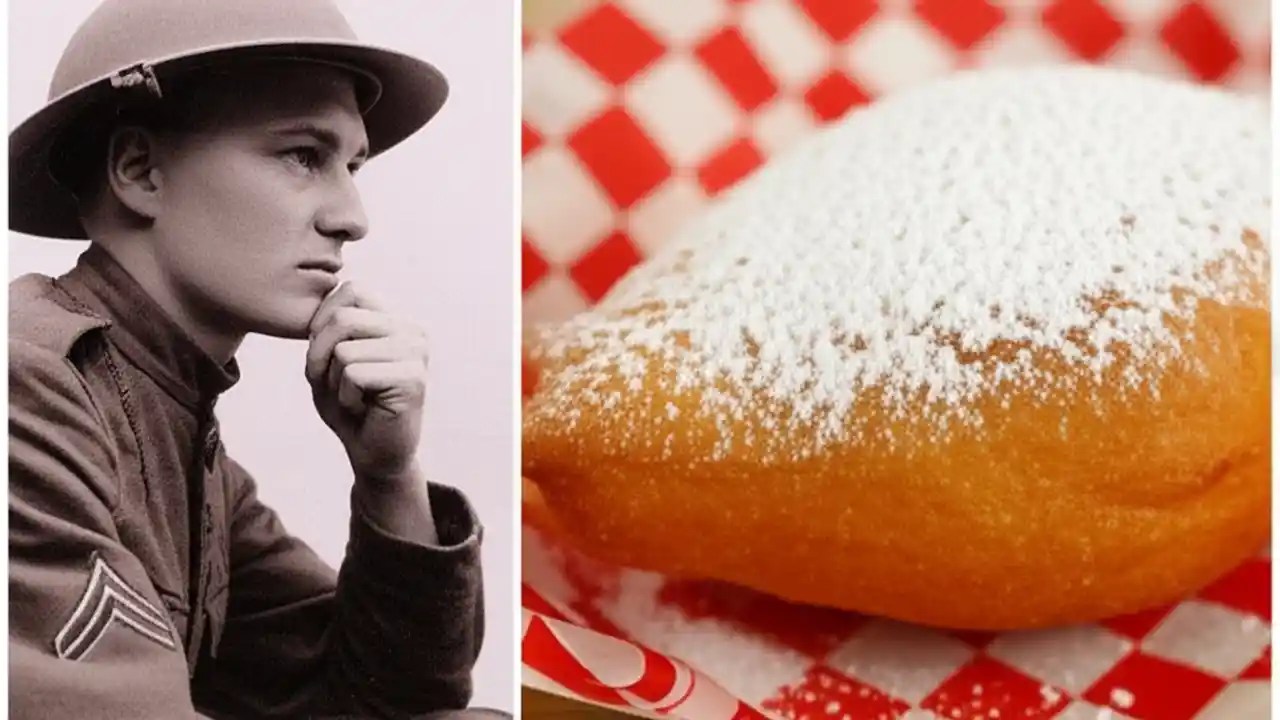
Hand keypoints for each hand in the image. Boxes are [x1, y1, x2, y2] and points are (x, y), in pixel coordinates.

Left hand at [305, 282, 428, 489]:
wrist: (374, 455)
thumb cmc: (350, 407)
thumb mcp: (327, 361)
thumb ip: (327, 329)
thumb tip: (330, 312)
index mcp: (395, 320)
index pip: (351, 290)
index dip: (323, 322)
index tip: (329, 357)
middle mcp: (412, 331)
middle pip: (343, 318)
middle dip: (321, 355)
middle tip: (337, 384)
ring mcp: (416, 353)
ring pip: (343, 349)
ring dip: (335, 381)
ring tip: (355, 397)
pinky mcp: (413, 379)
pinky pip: (354, 374)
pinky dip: (346, 397)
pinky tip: (365, 409)